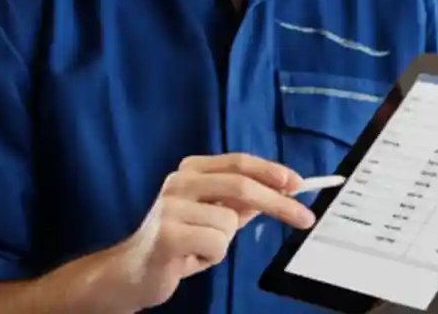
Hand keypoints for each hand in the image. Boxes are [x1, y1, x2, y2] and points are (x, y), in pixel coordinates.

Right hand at [108, 153, 314, 310]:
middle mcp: (179, 182)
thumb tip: (283, 188)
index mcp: (191, 170)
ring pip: (229, 222)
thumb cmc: (178, 242)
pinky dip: (212, 256)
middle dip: (278, 203)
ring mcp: (170, 206)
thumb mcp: (214, 215)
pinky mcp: (167, 234)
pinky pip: (216, 243)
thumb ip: (242, 202)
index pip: (239, 162)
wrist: (133, 273)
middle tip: (304, 219)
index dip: (272, 171)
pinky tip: (190, 257)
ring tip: (200, 247)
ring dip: (224, 242)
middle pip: (241, 186)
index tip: (298, 184)